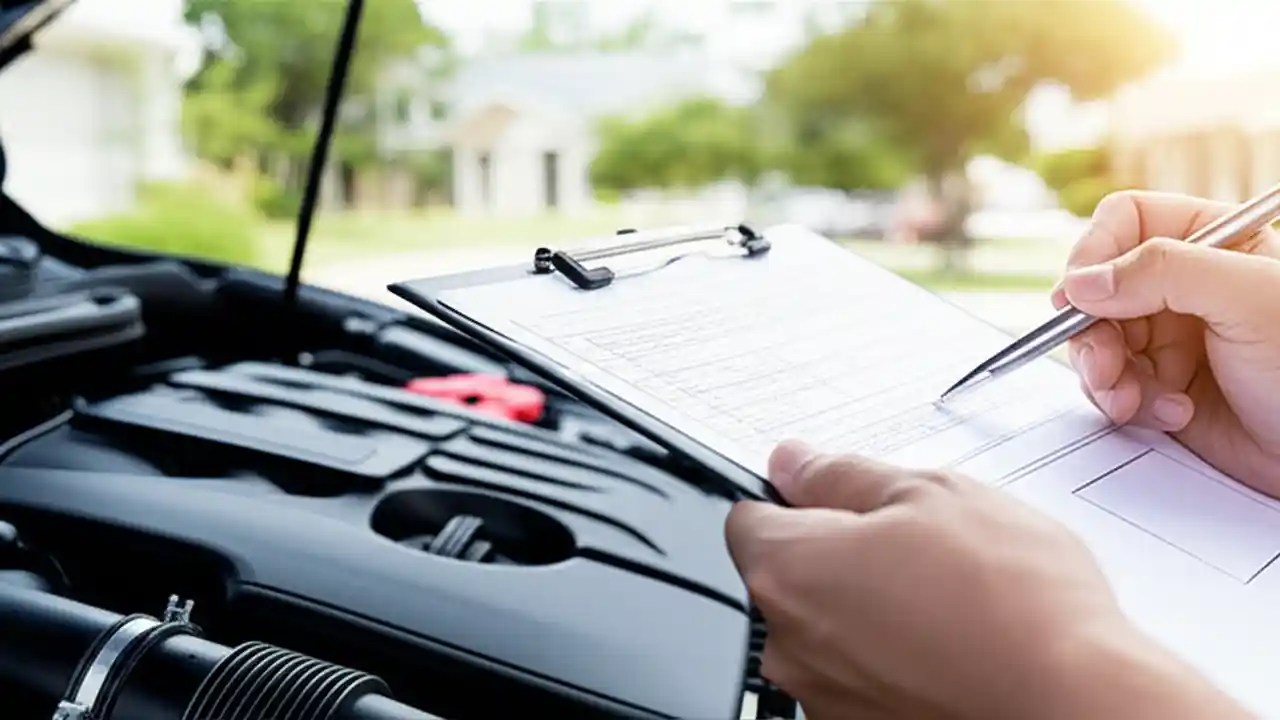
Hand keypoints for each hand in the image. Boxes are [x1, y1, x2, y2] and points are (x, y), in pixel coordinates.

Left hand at [725, 441, 1251, 719]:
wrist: (1073, 706)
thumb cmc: (1012, 603)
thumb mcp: (931, 494)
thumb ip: (842, 475)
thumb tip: (793, 461)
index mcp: (787, 570)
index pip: (750, 516)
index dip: (798, 500)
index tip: (843, 501)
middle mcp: (787, 645)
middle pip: (790, 578)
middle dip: (840, 556)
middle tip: (917, 547)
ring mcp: (822, 699)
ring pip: (829, 633)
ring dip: (869, 612)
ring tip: (949, 604)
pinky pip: (861, 680)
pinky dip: (893, 663)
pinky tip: (952, 650)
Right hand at [1050, 191, 1279, 495]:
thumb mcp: (1247, 299)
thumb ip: (1164, 272)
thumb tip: (1082, 282)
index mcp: (1211, 243)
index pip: (1125, 221)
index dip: (1094, 253)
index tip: (1078, 296)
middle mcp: (1182, 286)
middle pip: (1096, 286)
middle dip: (1091, 330)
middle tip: (1105, 364)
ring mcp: (1167, 337)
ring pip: (1093, 339)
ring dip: (1105, 374)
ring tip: (1136, 399)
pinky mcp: (1158, 385)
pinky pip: (1109, 385)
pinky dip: (1126, 403)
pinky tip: (1171, 414)